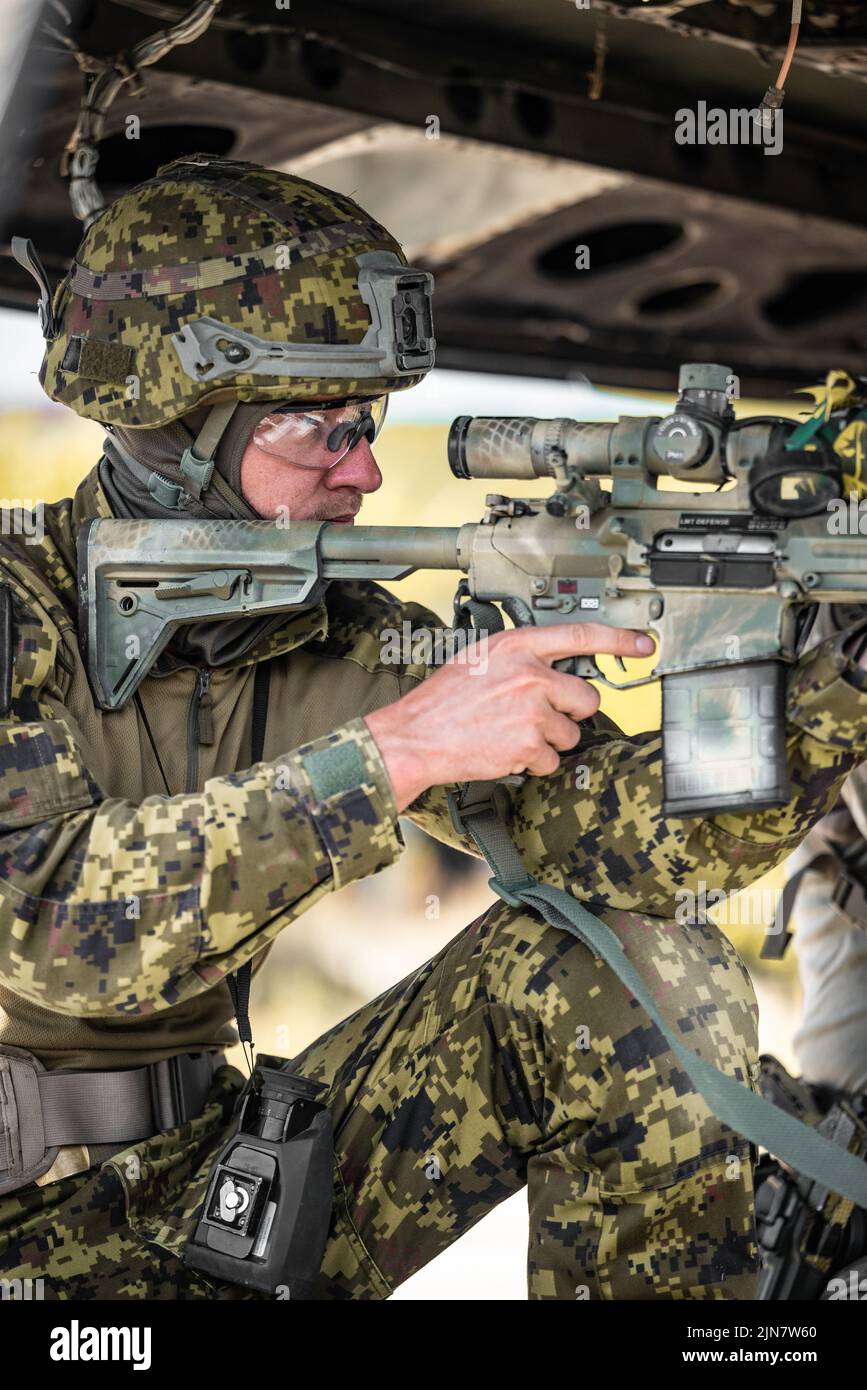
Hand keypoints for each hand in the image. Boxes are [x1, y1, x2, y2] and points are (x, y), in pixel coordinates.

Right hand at [364, 622, 653, 812]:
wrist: (415, 736)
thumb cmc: (443, 700)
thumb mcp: (481, 658)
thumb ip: (521, 657)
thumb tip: (554, 666)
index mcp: (517, 646)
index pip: (581, 635)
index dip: (619, 639)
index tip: (643, 644)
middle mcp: (529, 674)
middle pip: (586, 697)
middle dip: (570, 711)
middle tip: (538, 715)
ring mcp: (531, 710)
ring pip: (570, 733)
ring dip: (547, 740)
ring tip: (511, 733)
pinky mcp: (529, 745)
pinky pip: (551, 759)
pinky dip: (532, 762)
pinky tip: (504, 750)